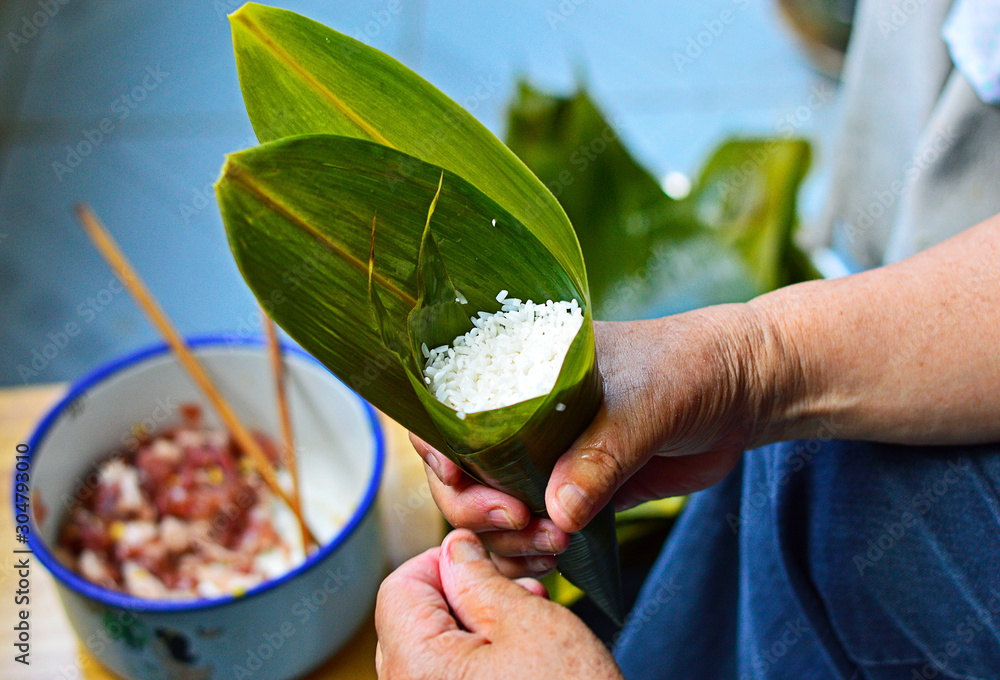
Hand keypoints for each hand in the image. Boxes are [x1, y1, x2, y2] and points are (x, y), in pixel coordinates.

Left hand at [374, 529, 622, 679]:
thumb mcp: (527, 622)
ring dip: (477, 626)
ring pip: (435, 651)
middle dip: (464, 593)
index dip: (442, 561)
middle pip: (415, 620)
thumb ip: (479, 578)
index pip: (400, 587)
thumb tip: (455, 549)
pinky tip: (523, 654)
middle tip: (515, 587)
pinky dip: (479, 661)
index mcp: (414, 664)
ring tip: (530, 618)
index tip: (482, 558)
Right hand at [412, 304, 789, 576]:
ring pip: (490, 510)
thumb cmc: (686, 368)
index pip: (445, 405)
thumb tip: (558, 511)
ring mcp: (544, 457)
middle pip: (458, 470)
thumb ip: (601, 454)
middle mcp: (519, 415)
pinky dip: (532, 554)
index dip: (434, 443)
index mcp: (518, 370)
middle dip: (474, 506)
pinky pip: (533, 531)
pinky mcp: (573, 493)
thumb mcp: (642, 401)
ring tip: (552, 546)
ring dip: (505, 540)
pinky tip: (554, 560)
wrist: (740, 391)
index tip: (457, 474)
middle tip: (518, 521)